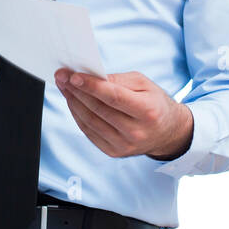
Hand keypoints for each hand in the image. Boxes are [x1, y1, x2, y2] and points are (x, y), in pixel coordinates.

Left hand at [53, 69, 193, 160]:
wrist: (166, 133)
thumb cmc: (154, 103)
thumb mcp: (144, 84)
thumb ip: (119, 80)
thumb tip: (93, 77)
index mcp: (147, 111)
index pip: (114, 97)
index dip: (92, 86)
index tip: (73, 76)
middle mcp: (136, 132)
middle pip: (99, 109)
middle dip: (76, 91)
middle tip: (62, 76)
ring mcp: (124, 146)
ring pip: (90, 122)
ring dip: (73, 102)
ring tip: (64, 87)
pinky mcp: (114, 153)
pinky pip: (89, 132)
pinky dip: (77, 115)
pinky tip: (73, 102)